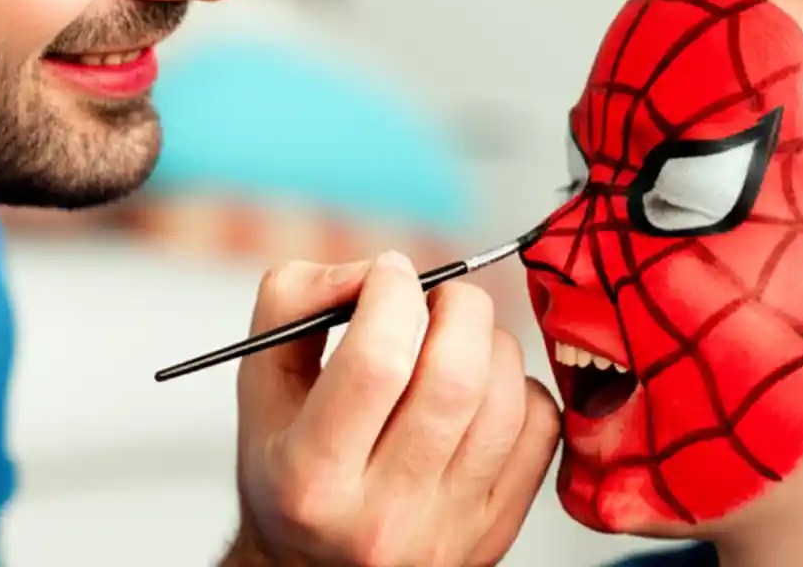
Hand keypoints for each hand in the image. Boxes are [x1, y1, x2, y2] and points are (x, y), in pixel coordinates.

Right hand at [233, 252, 560, 566]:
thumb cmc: (288, 467)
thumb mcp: (259, 383)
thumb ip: (295, 302)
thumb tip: (373, 271)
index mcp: (310, 477)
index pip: (378, 360)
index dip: (392, 291)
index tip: (388, 273)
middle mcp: (382, 514)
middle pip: (456, 376)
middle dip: (455, 305)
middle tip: (435, 299)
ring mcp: (448, 529)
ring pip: (507, 398)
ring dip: (490, 342)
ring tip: (455, 341)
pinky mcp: (496, 531)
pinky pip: (543, 430)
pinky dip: (521, 388)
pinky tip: (483, 391)